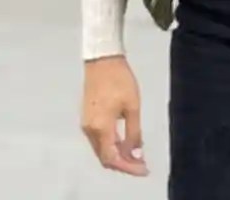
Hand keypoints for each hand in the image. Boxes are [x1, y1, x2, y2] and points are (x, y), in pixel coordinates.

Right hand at [81, 56, 148, 176]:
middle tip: (142, 164)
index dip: (128, 167)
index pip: (112, 158)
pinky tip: (125, 143)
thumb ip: (134, 133)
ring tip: (137, 155)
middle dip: (124, 164)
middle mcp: (89, 129)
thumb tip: (136, 153)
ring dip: (117, 155)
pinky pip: (98, 140)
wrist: (102, 60)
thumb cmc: (119, 80)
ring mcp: (86, 124)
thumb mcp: (132, 107)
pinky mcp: (87, 118)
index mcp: (100, 127)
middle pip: (105, 157)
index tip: (143, 169)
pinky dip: (111, 145)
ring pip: (101, 149)